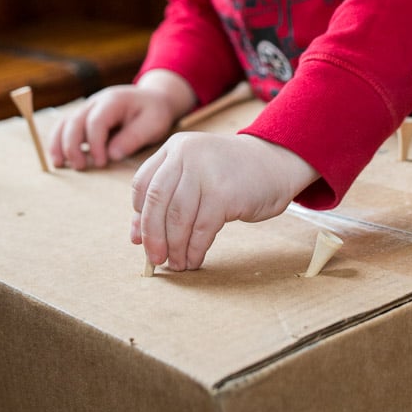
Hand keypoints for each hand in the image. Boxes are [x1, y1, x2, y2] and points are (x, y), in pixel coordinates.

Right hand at [49, 71, 195, 169]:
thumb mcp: (153, 123)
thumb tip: (112, 154)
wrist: (153, 99)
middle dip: (73, 145)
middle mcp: (96, 102)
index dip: (95, 143)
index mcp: (114, 101)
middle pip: (75, 121)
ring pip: (65, 123)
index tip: (101, 162)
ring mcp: (88, 109)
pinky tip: (59, 159)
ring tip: (60, 164)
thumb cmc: (154, 112)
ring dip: (59, 143)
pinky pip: (64, 127)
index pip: (96, 121)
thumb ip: (134, 137)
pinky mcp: (84, 118)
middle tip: (81, 167)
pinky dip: (58, 141)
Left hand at [131, 132, 318, 270]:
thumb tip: (136, 235)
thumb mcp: (195, 175)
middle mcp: (187, 154)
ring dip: (175, 247)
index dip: (139, 214)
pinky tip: (195, 259)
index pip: (143, 183)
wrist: (275, 163)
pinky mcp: (225, 192)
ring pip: (178, 218)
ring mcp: (206, 171)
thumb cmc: (231, 173)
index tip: (141, 238)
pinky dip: (195, 249)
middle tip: (155, 259)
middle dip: (153, 236)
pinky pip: (202, 228)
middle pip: (156, 202)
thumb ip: (166, 197)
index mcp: (175, 147)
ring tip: (177, 264)